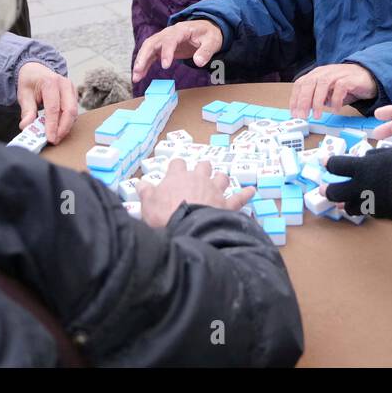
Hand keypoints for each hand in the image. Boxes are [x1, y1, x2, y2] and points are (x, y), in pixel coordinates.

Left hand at [16, 61, 77, 142]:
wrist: (36, 69)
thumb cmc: (30, 82)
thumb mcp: (23, 94)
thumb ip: (26, 111)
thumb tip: (26, 126)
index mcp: (51, 82)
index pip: (54, 108)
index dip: (53, 125)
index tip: (50, 138)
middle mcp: (64, 84)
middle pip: (69, 110)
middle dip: (63, 128)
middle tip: (55, 140)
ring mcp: (71, 88)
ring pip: (74, 112)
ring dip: (66, 126)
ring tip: (56, 136)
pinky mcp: (74, 94)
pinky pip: (74, 111)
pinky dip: (68, 121)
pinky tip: (59, 128)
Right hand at [133, 20, 223, 82]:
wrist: (206, 29)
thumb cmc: (209, 34)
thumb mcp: (212, 41)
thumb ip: (206, 51)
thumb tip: (198, 62)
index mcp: (181, 30)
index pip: (170, 39)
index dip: (166, 52)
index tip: (165, 66)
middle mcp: (169, 33)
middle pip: (152, 42)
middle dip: (144, 56)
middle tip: (138, 70)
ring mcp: (164, 39)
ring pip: (148, 48)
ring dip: (140, 61)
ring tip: (136, 76)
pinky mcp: (163, 47)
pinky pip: (151, 55)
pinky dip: (144, 64)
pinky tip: (140, 75)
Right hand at [137, 158, 253, 227]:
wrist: (187, 228)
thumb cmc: (164, 215)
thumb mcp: (147, 204)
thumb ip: (145, 192)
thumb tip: (140, 184)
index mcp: (178, 177)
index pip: (177, 164)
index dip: (176, 167)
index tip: (174, 172)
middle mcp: (199, 179)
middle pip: (203, 165)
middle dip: (202, 169)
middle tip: (199, 176)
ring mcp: (215, 190)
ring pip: (222, 177)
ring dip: (221, 179)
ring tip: (219, 182)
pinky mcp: (227, 204)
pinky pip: (239, 197)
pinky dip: (245, 194)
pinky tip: (251, 190)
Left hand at [288, 63, 376, 118]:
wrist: (368, 76)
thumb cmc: (346, 85)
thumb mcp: (327, 92)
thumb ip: (317, 98)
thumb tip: (305, 111)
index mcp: (317, 74)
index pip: (301, 84)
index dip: (295, 98)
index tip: (294, 113)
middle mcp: (325, 72)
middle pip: (309, 83)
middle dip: (304, 101)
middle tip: (303, 116)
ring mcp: (337, 74)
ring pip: (322, 84)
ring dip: (317, 101)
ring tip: (317, 115)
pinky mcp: (349, 78)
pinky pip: (340, 87)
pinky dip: (336, 100)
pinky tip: (335, 109)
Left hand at [320, 148, 391, 220]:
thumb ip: (375, 155)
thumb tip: (366, 157)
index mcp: (363, 167)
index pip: (337, 166)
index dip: (328, 163)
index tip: (324, 162)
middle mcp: (361, 186)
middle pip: (335, 191)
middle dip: (327, 190)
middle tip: (322, 189)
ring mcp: (369, 202)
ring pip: (348, 207)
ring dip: (343, 203)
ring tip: (340, 202)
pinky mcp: (380, 214)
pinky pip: (366, 212)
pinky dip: (363, 208)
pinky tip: (365, 205)